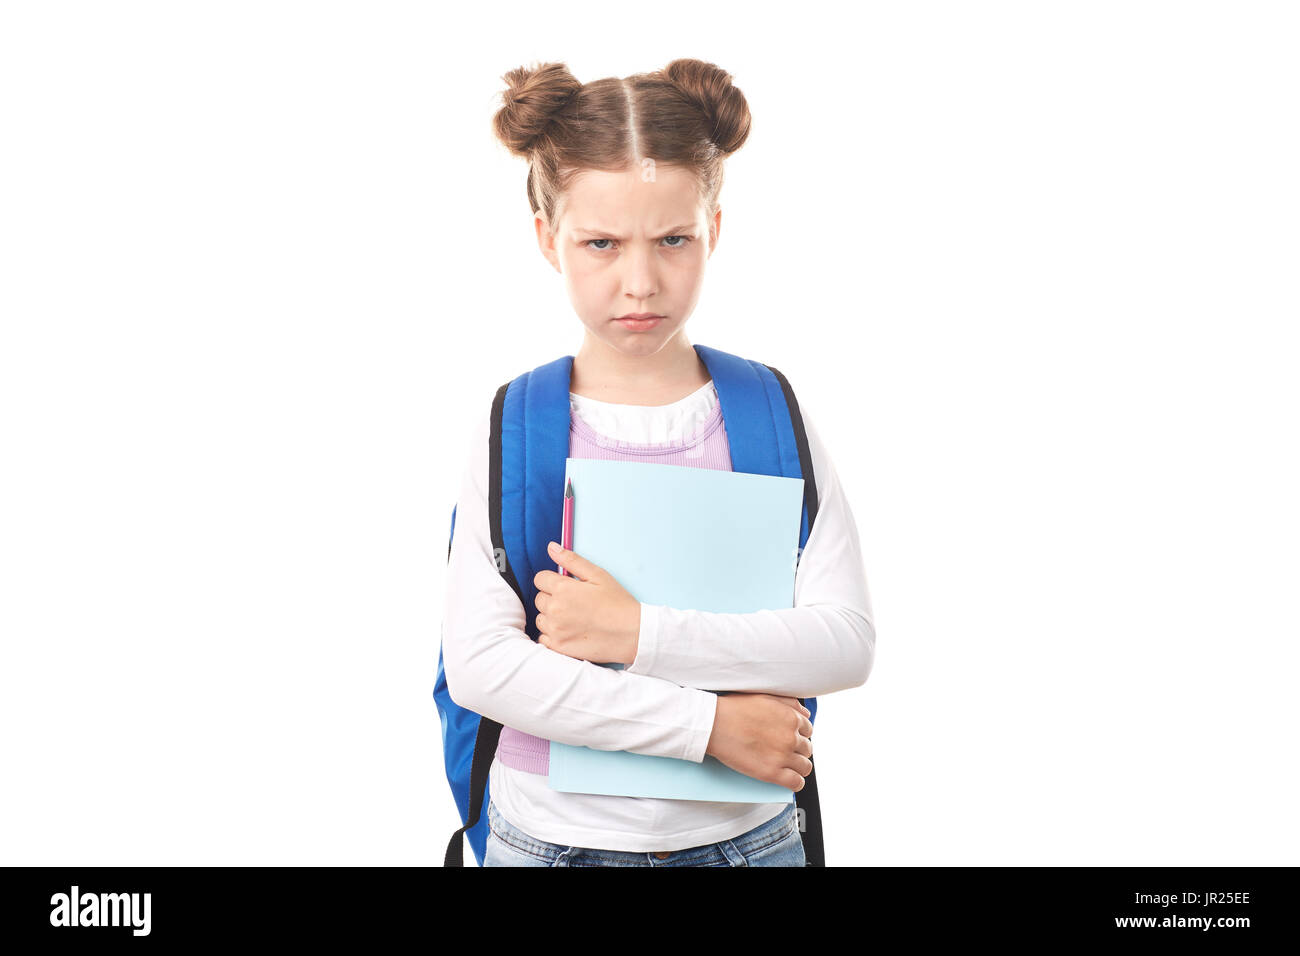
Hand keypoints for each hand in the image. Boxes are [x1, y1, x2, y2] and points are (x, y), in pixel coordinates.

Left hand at [532, 541, 640, 665]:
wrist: (632, 633)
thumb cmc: (618, 603)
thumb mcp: (598, 575)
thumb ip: (571, 560)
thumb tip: (551, 547)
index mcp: (563, 589)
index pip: (540, 579)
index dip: (552, 580)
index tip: (565, 587)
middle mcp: (555, 609)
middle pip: (539, 599)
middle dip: (552, 598)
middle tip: (573, 603)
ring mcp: (555, 630)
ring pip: (540, 618)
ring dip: (550, 617)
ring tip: (572, 618)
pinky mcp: (558, 647)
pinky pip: (543, 639)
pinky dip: (552, 635)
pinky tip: (568, 632)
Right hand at [706, 694, 813, 791]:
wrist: (714, 724)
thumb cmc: (735, 708)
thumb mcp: (765, 697)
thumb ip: (790, 703)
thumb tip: (806, 714)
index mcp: (791, 718)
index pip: (808, 730)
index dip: (798, 734)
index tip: (789, 737)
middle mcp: (791, 737)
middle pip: (807, 749)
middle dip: (797, 750)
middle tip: (783, 750)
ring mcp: (782, 756)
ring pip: (805, 767)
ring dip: (798, 766)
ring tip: (786, 765)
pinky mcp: (771, 773)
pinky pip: (796, 783)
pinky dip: (795, 782)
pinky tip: (787, 778)